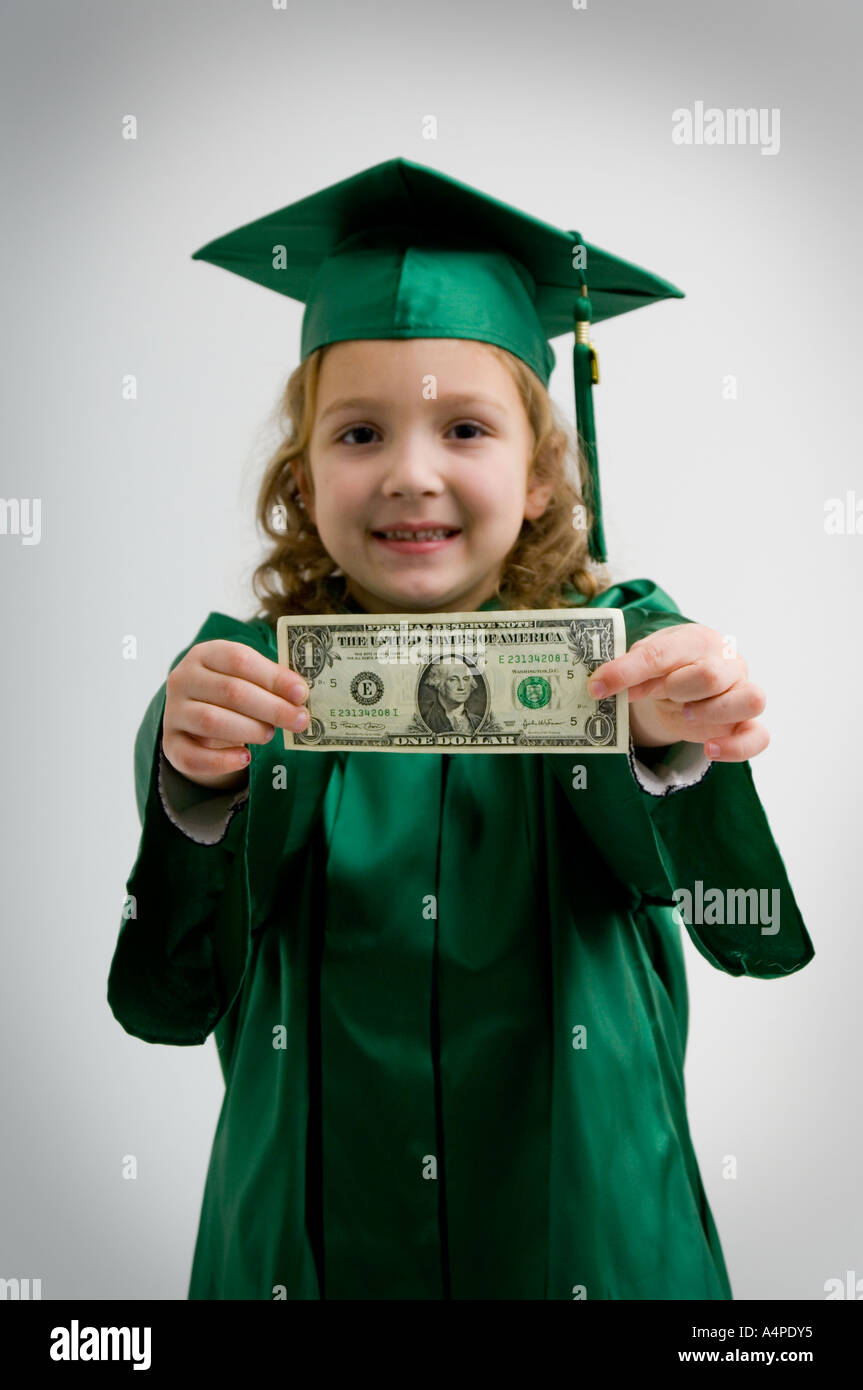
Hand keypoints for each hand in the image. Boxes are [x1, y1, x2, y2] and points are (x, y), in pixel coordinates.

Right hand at [162, 639, 310, 789]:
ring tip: (270, 735)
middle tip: (299, 720)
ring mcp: (173, 712)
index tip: (302, 694)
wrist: (195, 716)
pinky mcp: (170, 744)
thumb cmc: (230, 693)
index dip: (274, 677)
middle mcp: (183, 679)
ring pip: (211, 721)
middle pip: (230, 691)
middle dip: (271, 708)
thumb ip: (271, 682)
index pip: (239, 660)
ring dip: (249, 730)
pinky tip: (245, 757)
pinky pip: (192, 757)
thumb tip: (300, 695)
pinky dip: (222, 761)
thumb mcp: (247, 677)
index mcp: (205, 654)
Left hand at [585, 623, 768, 761]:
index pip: (663, 653)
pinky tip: (709, 750)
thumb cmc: (664, 671)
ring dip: (711, 711)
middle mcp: (727, 663)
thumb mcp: (642, 664)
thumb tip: (600, 686)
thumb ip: (629, 670)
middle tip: (656, 694)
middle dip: (674, 689)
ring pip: (750, 699)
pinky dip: (736, 747)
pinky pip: (758, 737)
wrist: (682, 687)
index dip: (628, 671)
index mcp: (697, 640)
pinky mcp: (748, 724)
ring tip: (685, 713)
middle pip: (711, 675)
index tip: (598, 687)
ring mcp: (742, 692)